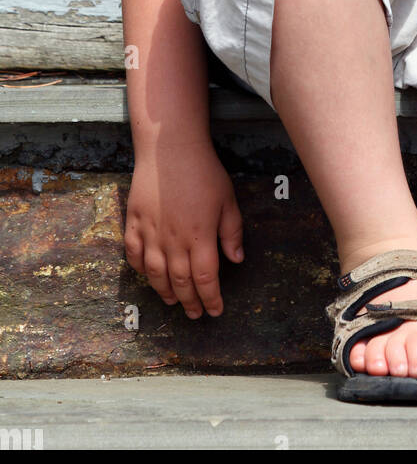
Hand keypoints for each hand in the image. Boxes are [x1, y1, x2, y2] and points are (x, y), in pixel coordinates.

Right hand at [124, 141, 244, 318]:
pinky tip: (149, 275)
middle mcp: (173, 240)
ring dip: (164, 292)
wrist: (170, 149)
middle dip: (190, 302)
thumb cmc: (204, 172)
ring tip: (173, 302)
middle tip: (195, 314)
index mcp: (200, 236)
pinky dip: (140, 269)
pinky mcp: (134, 222)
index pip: (205, 278)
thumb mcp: (228, 200)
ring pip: (155, 274)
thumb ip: (232, 232)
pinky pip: (133, 254)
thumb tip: (236, 260)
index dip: (210, 298)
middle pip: (180, 282)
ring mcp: (150, 232)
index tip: (215, 310)